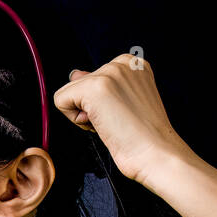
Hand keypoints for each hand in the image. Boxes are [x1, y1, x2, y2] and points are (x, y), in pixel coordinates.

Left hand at [51, 55, 196, 192]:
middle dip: (91, 107)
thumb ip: (97, 85)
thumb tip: (74, 74)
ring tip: (110, 123)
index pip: (94, 78)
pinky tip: (99, 125)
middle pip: (80, 84)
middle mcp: (122, 63)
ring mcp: (109, 73)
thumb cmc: (143, 136)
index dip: (101, 103)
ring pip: (69, 92)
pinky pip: (60, 100)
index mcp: (134, 65)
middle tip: (116, 121)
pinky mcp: (94, 87)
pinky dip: (73, 120)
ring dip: (83, 114)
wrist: (155, 153)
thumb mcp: (121, 103)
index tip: (121, 114)